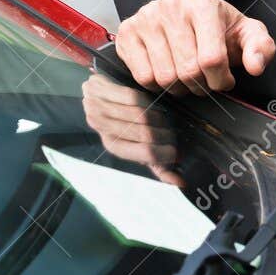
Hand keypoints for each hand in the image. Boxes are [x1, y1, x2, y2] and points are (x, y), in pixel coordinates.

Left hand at [82, 72, 185, 188]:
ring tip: (164, 118)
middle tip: (173, 133)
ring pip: (140, 115)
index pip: (145, 153)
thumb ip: (156, 164)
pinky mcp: (100, 91)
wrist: (96, 93)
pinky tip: (152, 104)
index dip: (165, 153)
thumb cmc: (121, 121)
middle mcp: (104, 130)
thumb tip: (179, 182)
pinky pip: (132, 97)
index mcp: (113, 146)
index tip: (176, 153)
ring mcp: (100, 110)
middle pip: (146, 133)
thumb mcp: (137, 144)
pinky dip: (146, 101)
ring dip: (158, 117)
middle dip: (165, 133)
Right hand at [114, 0, 275, 95]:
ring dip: (179, 88)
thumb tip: (255, 67)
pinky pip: (143, 77)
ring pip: (164, 77)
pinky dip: (158, 85)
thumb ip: (260, 48)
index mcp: (203, 4)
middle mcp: (171, 6)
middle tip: (205, 81)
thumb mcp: (247, 34)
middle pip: (187, 71)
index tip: (224, 80)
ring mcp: (146, 18)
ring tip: (186, 76)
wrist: (188, 16)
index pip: (212, 59)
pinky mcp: (128, 32)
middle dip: (201, 86)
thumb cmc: (220, 29)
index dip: (221, 81)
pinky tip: (167, 71)